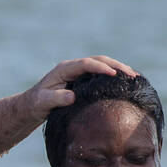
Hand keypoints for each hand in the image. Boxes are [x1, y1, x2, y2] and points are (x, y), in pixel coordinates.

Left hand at [23, 56, 138, 123]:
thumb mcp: (43, 103)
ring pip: (102, 65)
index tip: (114, 75)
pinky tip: (125, 83)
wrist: (32, 106)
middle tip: (132, 75)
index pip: (86, 64)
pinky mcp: (83, 79)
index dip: (101, 67)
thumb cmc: (36, 105)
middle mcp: (73, 67)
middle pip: (99, 60)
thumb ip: (56, 99)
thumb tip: (72, 96)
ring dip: (118, 69)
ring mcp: (79, 72)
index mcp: (65, 69)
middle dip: (116, 66)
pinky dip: (114, 76)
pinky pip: (101, 74)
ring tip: (134, 77)